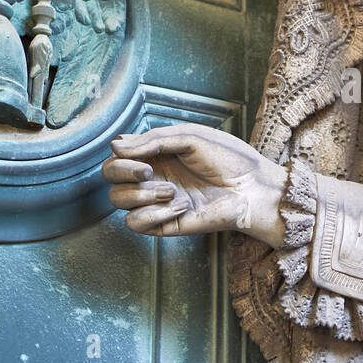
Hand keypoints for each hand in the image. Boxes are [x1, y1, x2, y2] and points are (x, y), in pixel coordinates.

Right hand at [101, 124, 286, 240]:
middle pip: (110, 178)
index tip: (140, 155)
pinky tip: (180, 207)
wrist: (252, 188)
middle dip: (121, 172)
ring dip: (141, 194)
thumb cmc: (228, 159)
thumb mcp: (190, 138)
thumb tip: (115, 146)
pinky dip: (153, 214)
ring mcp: (157, 202)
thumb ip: (153, 141)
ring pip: (118, 200)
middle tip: (147, 171)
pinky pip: (136, 223)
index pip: (118, 156)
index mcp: (157, 155)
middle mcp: (153, 178)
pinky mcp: (165, 224)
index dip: (120, 155)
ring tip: (173, 190)